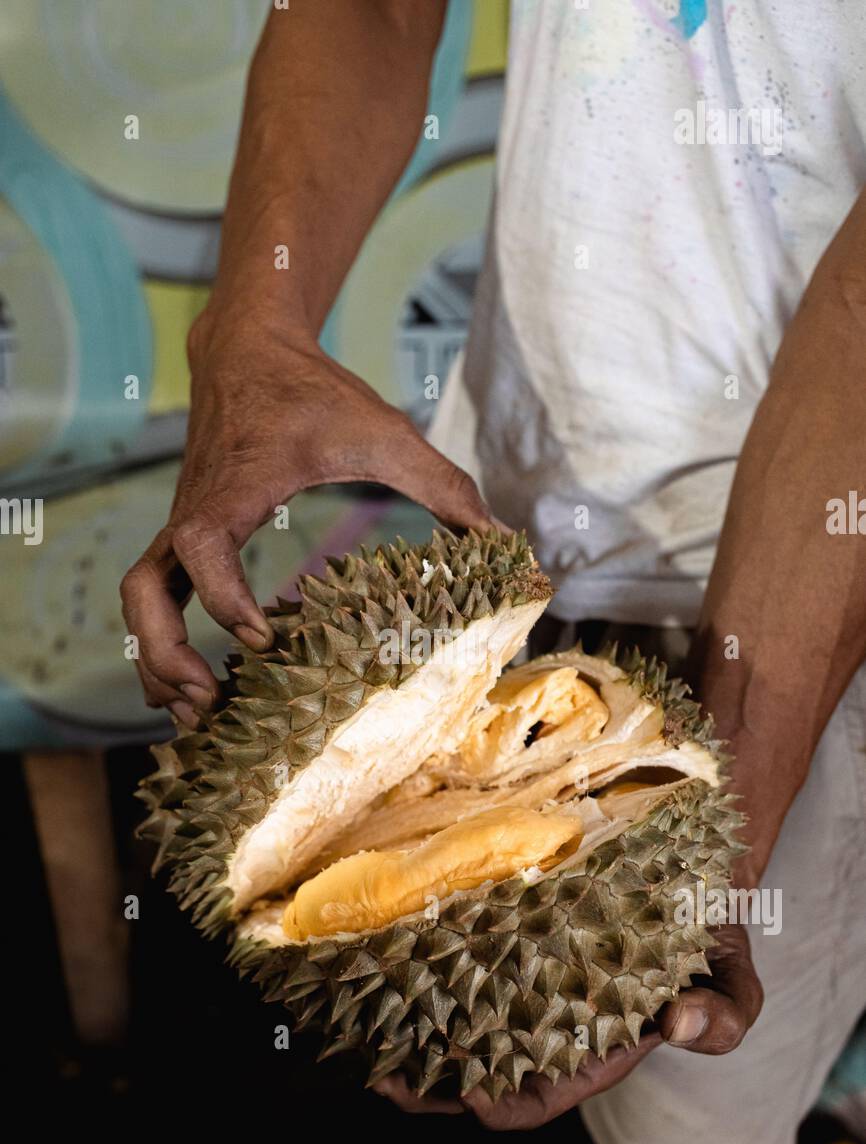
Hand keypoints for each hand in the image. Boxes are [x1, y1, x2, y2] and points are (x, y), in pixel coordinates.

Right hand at [120, 316, 496, 722]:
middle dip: (165, 651)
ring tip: (196, 709)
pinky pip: (155, 593)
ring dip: (155, 657)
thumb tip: (502, 538)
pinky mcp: (185, 534)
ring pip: (138, 598)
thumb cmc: (313, 390)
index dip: (223, 599)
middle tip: (210, 699)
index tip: (263, 639)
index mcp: (236, 486)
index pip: (202, 546)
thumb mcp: (385, 431)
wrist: (247, 349)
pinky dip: (162, 641)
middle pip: (142, 589)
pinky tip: (196, 683)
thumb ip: (443, 484)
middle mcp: (194, 510)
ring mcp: (181, 524)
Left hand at [374, 922, 762, 1129]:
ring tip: (356, 1021)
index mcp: (593, 1051)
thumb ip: (726, 1013)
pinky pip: (447, 966)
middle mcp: (544, 1025)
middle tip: (378, 1068)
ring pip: (447, 1022)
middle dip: (424, 1081)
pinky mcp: (496, 937)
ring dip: (402, 1029)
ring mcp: (515, 982)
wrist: (687, 858)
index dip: (498, 1104)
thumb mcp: (732, 972)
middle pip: (472, 1073)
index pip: (536, 1098)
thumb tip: (682, 1028)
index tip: (469, 1096)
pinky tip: (378, 959)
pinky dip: (412, 971)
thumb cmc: (706, 926)